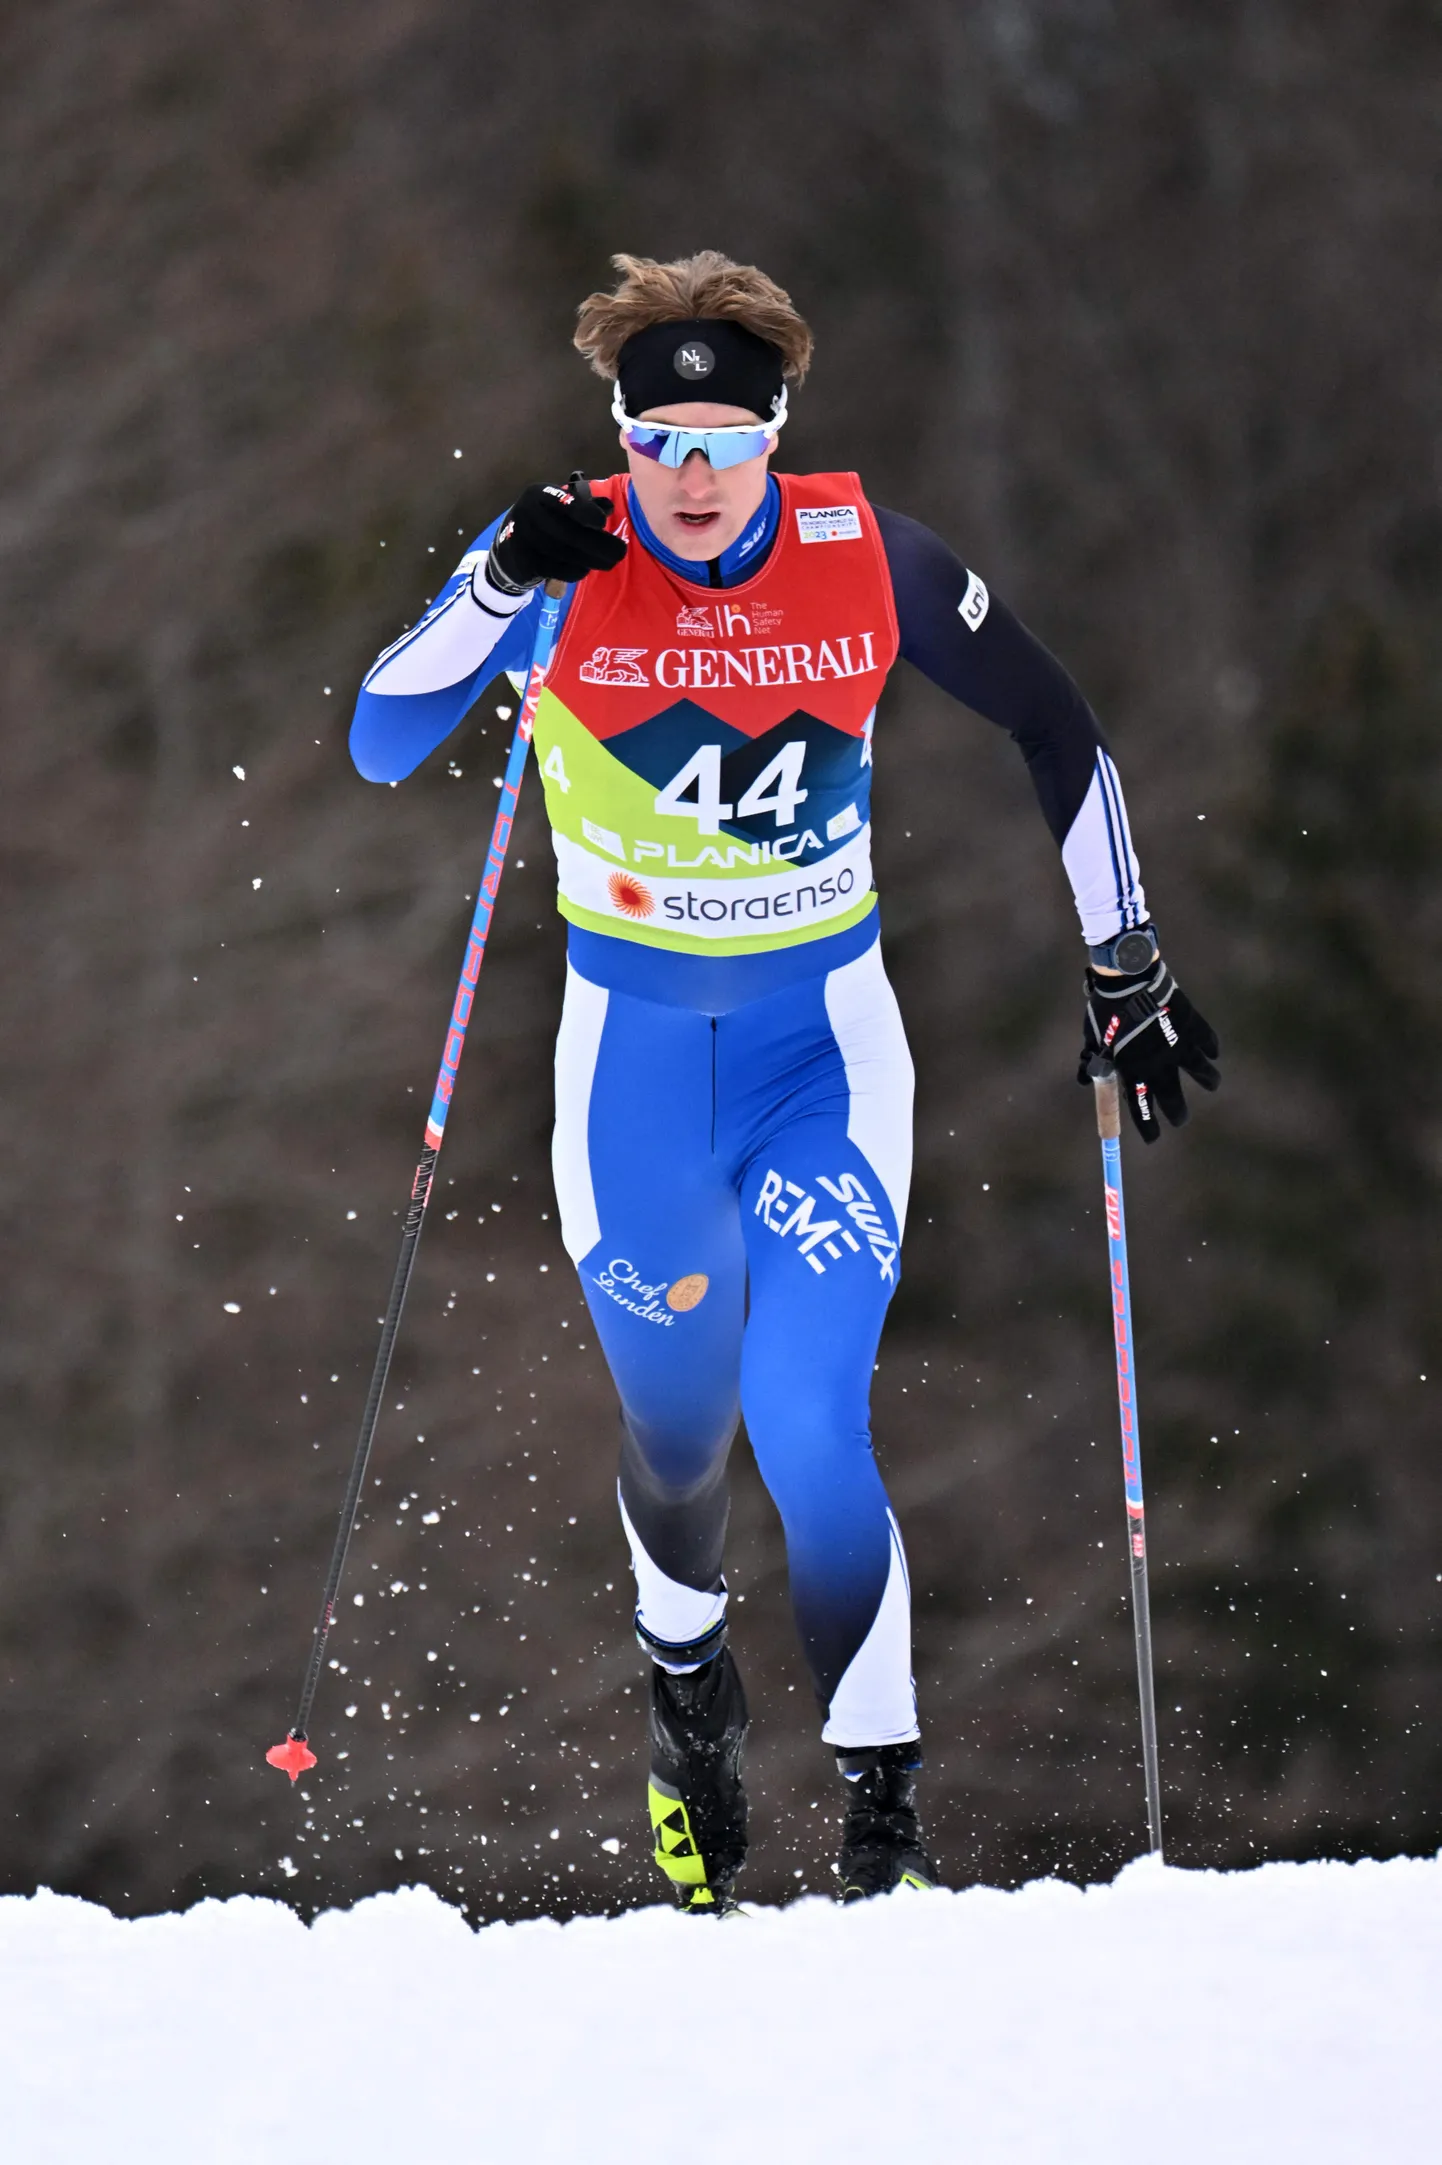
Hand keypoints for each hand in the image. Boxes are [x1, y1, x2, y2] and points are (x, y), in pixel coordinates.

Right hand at [484, 473, 625, 592]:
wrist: (509, 547)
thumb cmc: (543, 521)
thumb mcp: (558, 506)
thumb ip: (584, 505)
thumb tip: (609, 507)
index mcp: (539, 494)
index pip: (564, 501)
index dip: (586, 512)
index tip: (602, 523)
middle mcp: (528, 514)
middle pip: (569, 533)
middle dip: (600, 544)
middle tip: (620, 552)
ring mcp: (525, 540)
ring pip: (565, 553)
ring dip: (592, 560)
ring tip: (609, 562)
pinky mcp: (526, 562)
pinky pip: (557, 569)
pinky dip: (576, 571)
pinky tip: (586, 568)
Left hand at [1078, 956, 1219, 1143]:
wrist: (1128, 981)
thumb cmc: (1105, 1010)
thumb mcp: (1093, 1040)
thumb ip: (1093, 1061)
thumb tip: (1084, 1080)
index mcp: (1134, 1071)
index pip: (1141, 1109)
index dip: (1148, 1126)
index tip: (1153, 1138)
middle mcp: (1160, 1066)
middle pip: (1175, 1101)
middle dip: (1178, 1114)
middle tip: (1180, 1119)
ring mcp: (1179, 1048)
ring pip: (1203, 1074)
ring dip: (1209, 1081)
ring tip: (1212, 1084)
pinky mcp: (1193, 1028)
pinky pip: (1209, 1044)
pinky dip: (1212, 1049)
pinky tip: (1214, 1053)